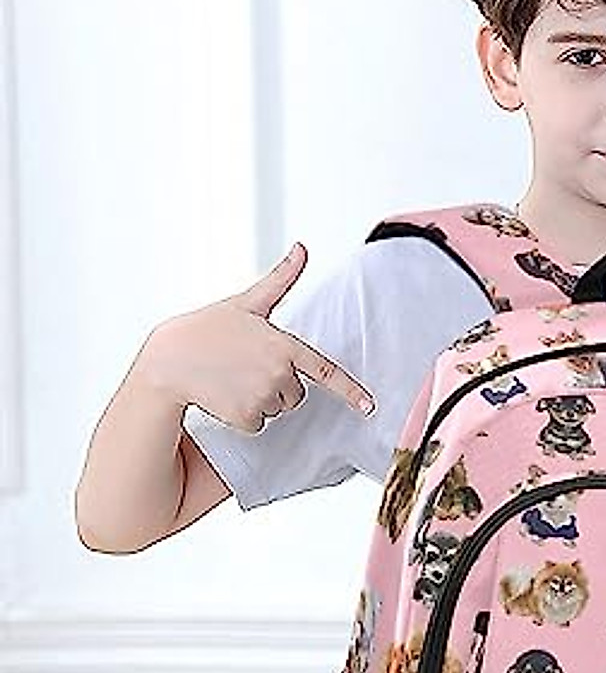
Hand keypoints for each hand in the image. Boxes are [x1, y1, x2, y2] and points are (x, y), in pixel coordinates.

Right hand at [138, 244, 374, 430]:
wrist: (169, 360)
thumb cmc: (207, 329)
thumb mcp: (247, 303)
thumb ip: (281, 280)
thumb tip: (302, 248)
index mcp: (284, 344)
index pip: (326, 371)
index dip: (351, 391)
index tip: (369, 407)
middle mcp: (279, 372)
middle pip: (297, 393)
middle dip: (278, 384)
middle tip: (246, 367)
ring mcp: (263, 396)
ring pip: (278, 409)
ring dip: (261, 399)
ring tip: (233, 379)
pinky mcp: (247, 417)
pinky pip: (259, 425)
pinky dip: (245, 415)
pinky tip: (225, 396)